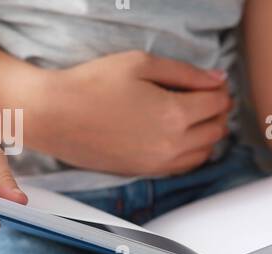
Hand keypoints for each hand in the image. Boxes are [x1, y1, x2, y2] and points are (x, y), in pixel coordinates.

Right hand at [49, 51, 232, 176]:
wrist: (53, 116)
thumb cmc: (91, 85)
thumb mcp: (142, 64)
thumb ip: (185, 73)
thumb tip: (215, 79)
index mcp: (173, 114)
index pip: (217, 102)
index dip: (219, 87)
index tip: (210, 81)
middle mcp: (167, 145)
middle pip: (215, 130)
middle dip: (217, 111)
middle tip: (205, 97)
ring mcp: (152, 163)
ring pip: (202, 154)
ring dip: (206, 134)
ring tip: (194, 117)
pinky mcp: (137, 172)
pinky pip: (179, 168)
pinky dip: (189, 153)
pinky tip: (179, 138)